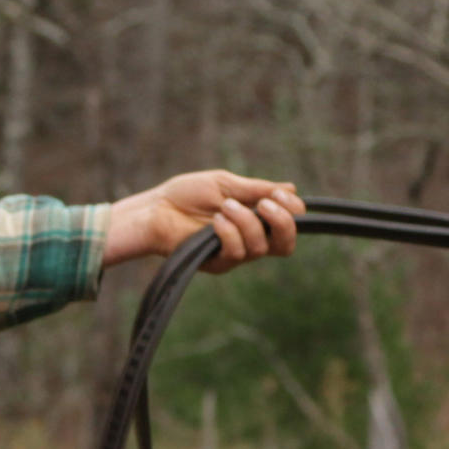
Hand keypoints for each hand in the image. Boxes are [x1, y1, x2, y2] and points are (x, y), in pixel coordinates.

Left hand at [103, 172, 303, 271]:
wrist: (156, 210)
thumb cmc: (186, 195)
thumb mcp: (225, 185)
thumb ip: (256, 190)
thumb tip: (292, 189)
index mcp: (255, 218)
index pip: (289, 223)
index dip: (293, 211)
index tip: (281, 194)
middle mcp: (250, 238)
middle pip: (286, 245)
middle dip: (283, 223)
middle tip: (265, 205)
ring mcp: (235, 253)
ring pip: (260, 247)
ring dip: (246, 221)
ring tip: (225, 206)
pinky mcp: (218, 264)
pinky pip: (236, 253)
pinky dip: (229, 233)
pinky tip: (215, 221)